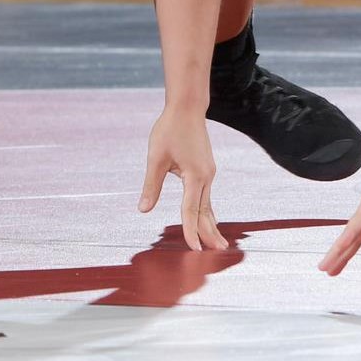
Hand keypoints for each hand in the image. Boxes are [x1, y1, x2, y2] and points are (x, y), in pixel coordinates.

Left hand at [138, 104, 225, 251]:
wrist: (187, 108)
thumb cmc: (170, 130)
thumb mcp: (155, 158)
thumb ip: (151, 186)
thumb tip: (143, 210)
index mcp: (195, 176)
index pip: (190, 211)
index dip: (190, 231)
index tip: (194, 249)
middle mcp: (206, 177)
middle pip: (206, 212)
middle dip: (209, 233)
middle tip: (217, 252)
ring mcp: (208, 173)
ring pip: (208, 205)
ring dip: (211, 224)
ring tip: (217, 242)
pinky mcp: (206, 169)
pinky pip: (207, 196)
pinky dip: (208, 211)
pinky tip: (208, 219)